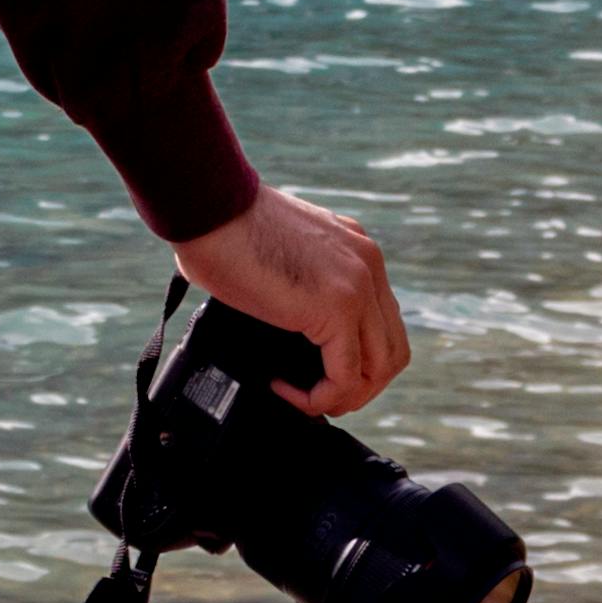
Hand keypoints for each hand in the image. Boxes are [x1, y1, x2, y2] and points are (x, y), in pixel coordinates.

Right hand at [172, 185, 408, 419]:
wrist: (209, 205)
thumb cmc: (222, 225)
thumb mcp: (283, 252)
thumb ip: (298, 284)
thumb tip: (284, 324)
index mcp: (356, 250)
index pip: (382, 322)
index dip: (355, 359)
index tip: (314, 370)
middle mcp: (368, 265)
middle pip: (392, 351)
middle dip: (358, 385)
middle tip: (316, 394)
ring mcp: (358, 286)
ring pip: (380, 370)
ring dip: (343, 396)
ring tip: (303, 397)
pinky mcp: (337, 308)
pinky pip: (345, 377)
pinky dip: (318, 397)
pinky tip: (285, 389)